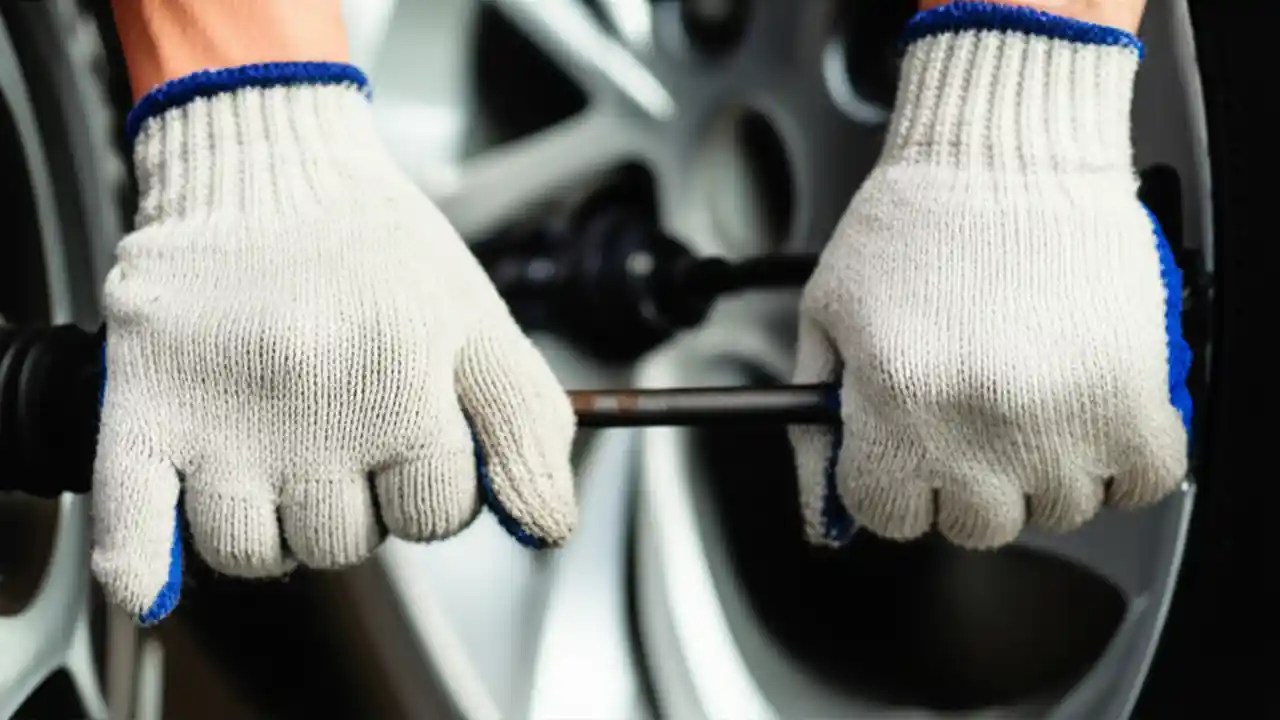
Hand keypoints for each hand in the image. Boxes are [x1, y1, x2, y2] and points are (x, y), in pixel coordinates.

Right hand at [92, 65, 576, 622]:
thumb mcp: (480, 322)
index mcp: (406, 385)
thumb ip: (529, 427)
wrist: (270, 166)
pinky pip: (134, 527)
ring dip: (273, 530)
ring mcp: (225, 417)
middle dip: (357, 504)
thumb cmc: (382, 254)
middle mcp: (318, 409)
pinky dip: (144, 570)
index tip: (413, 442)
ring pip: (254, 553)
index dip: (432, 487)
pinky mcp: (146, 407)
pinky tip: (153, 587)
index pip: (436, 513)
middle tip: (340, 434)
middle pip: (346, 540)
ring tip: (275, 464)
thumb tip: (548, 528)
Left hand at [790, 4, 1189, 548]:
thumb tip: (827, 517)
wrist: (1006, 148)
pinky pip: (1142, 481)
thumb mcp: (828, 318)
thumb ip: (818, 424)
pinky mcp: (1134, 396)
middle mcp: (977, 423)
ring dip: (1044, 471)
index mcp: (895, 401)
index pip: (889, 515)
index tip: (909, 459)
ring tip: (1034, 401)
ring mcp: (1062, 416)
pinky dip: (1121, 462)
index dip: (896, 486)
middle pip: (977, 527)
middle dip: (968, 484)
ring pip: (1059, 509)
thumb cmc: (911, 223)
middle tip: (974, 425)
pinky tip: (1091, 414)